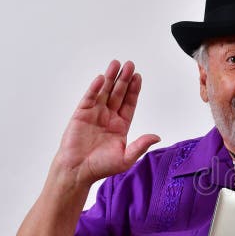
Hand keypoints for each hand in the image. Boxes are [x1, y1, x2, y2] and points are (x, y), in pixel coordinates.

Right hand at [54, 60, 159, 185]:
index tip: (138, 77)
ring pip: (105, 92)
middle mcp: (108, 117)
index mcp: (120, 126)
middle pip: (118, 94)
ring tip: (116, 64)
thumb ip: (140, 145)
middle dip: (124, 79)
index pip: (129, 103)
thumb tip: (157, 137)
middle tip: (130, 65)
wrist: (77, 171)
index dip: (134, 90)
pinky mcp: (81, 114)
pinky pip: (90, 98)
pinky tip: (102, 78)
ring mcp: (95, 114)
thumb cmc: (100, 167)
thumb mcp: (126, 158)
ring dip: (111, 78)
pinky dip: (95, 88)